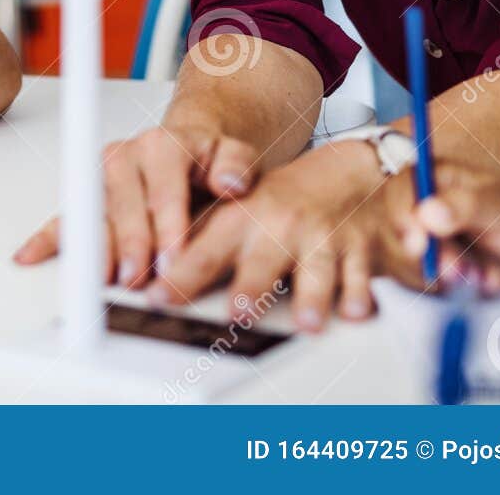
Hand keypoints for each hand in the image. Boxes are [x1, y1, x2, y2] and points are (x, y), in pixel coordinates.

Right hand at [13, 119, 260, 287]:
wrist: (188, 148)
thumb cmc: (209, 160)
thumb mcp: (235, 154)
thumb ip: (237, 165)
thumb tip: (232, 182)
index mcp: (161, 145)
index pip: (163, 191)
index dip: (167, 227)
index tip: (173, 259)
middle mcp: (124, 158)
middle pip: (124, 206)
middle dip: (131, 245)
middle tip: (139, 278)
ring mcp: (101, 179)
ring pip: (94, 215)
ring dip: (94, 248)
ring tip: (99, 278)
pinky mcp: (87, 197)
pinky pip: (65, 218)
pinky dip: (46, 238)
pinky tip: (30, 255)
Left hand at [150, 140, 388, 329]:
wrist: (343, 177)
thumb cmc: (278, 205)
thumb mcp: (230, 214)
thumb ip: (192, 245)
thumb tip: (137, 272)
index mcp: (238, 220)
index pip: (201, 252)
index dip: (179, 276)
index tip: (158, 297)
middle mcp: (279, 229)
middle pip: (260, 262)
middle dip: (249, 286)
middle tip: (237, 312)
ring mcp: (320, 240)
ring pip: (316, 271)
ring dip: (310, 296)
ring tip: (306, 321)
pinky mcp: (359, 253)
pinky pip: (362, 276)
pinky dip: (362, 294)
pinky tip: (355, 311)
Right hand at [399, 164, 499, 291]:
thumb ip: (464, 207)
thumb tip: (425, 214)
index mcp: (433, 178)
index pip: (399, 193)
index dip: (402, 218)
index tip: (417, 244)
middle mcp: (419, 205)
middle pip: (396, 231)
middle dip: (426, 258)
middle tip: (458, 272)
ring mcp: (422, 237)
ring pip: (403, 261)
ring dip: (441, 276)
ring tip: (480, 275)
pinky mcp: (428, 264)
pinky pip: (420, 281)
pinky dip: (451, 289)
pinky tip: (482, 280)